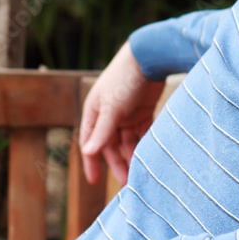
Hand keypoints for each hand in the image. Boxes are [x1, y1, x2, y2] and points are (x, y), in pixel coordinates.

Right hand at [80, 42, 164, 184]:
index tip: (94, 181)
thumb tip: (88, 152)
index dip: (91, 161)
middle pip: (111, 144)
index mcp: (95, 111)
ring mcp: (126, 111)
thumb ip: (102, 131)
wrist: (148, 57)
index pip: (90, 141)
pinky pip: (142, 131)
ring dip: (132, 155)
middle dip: (117, 162)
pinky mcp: (143, 109)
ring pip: (128, 140)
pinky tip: (150, 155)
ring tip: (141, 171)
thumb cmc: (124, 80)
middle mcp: (109, 113)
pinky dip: (144, 142)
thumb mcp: (112, 108)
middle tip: (126, 182)